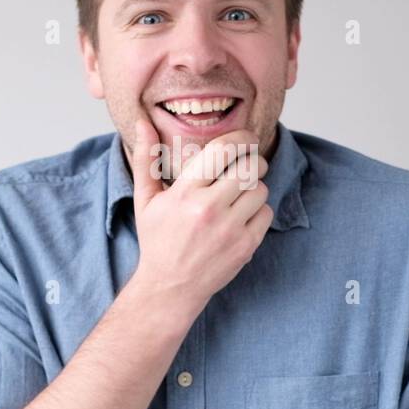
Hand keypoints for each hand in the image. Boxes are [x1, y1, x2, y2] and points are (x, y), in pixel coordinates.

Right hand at [127, 114, 273, 309]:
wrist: (170, 287)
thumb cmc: (157, 239)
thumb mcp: (145, 199)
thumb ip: (146, 159)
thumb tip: (142, 121)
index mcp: (184, 193)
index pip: (223, 150)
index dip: (241, 137)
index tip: (247, 136)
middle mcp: (208, 209)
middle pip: (250, 166)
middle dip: (253, 160)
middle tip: (248, 163)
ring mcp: (229, 230)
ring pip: (261, 189)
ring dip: (255, 187)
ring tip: (239, 194)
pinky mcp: (245, 246)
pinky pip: (266, 213)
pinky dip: (259, 211)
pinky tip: (241, 216)